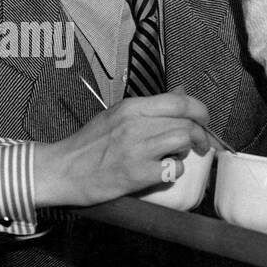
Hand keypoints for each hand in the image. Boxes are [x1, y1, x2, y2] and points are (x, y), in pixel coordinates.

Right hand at [32, 93, 212, 207]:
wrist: (63, 170)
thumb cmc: (88, 145)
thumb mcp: (116, 115)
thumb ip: (149, 107)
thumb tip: (180, 92)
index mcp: (130, 107)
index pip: (179, 101)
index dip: (200, 110)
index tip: (203, 120)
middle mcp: (134, 124)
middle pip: (186, 121)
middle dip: (200, 134)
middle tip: (199, 144)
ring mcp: (136, 149)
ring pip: (182, 140)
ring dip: (188, 150)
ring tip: (179, 156)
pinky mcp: (136, 174)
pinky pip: (172, 169)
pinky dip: (174, 171)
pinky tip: (164, 171)